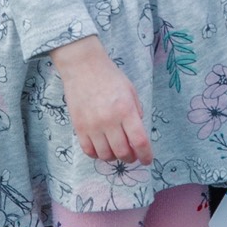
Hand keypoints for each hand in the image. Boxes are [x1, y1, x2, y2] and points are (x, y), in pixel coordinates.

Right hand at [50, 35, 151, 164]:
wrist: (83, 67)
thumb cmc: (110, 76)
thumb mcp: (131, 91)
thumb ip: (136, 112)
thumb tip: (137, 133)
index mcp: (126, 110)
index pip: (139, 141)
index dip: (146, 155)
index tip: (147, 160)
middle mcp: (110, 120)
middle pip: (123, 152)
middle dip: (130, 158)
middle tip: (132, 155)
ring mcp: (92, 126)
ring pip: (105, 155)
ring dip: (114, 157)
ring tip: (116, 149)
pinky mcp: (79, 128)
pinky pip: (89, 151)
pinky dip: (97, 154)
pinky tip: (101, 147)